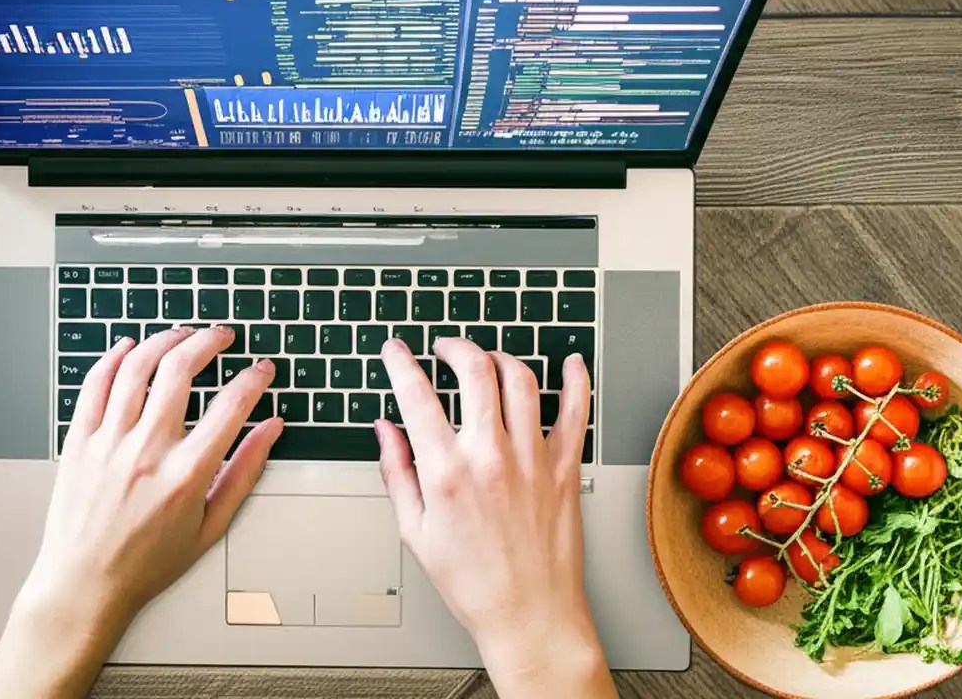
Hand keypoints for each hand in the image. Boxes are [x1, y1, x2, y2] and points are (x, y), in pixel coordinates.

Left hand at [0, 327, 281, 698]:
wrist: (84, 584)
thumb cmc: (148, 562)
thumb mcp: (211, 525)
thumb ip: (245, 472)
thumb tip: (271, 429)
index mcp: (185, 474)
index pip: (230, 407)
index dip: (253, 379)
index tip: (262, 369)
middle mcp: (146, 451)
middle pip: (180, 371)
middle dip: (208, 342)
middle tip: (222, 336)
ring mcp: (108, 443)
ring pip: (136, 367)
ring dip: (164, 340)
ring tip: (182, 333)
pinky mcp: (79, 442)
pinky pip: (95, 385)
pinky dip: (113, 358)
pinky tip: (129, 347)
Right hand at [377, 337, 614, 698]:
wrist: (528, 615)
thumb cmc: (473, 582)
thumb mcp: (415, 531)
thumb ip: (397, 472)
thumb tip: (385, 430)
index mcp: (447, 472)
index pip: (417, 395)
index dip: (401, 363)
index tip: (396, 351)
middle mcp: (491, 457)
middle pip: (474, 371)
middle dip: (455, 347)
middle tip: (445, 348)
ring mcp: (532, 459)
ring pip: (521, 380)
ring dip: (501, 358)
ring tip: (489, 360)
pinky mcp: (564, 468)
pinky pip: (576, 411)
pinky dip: (576, 380)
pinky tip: (570, 364)